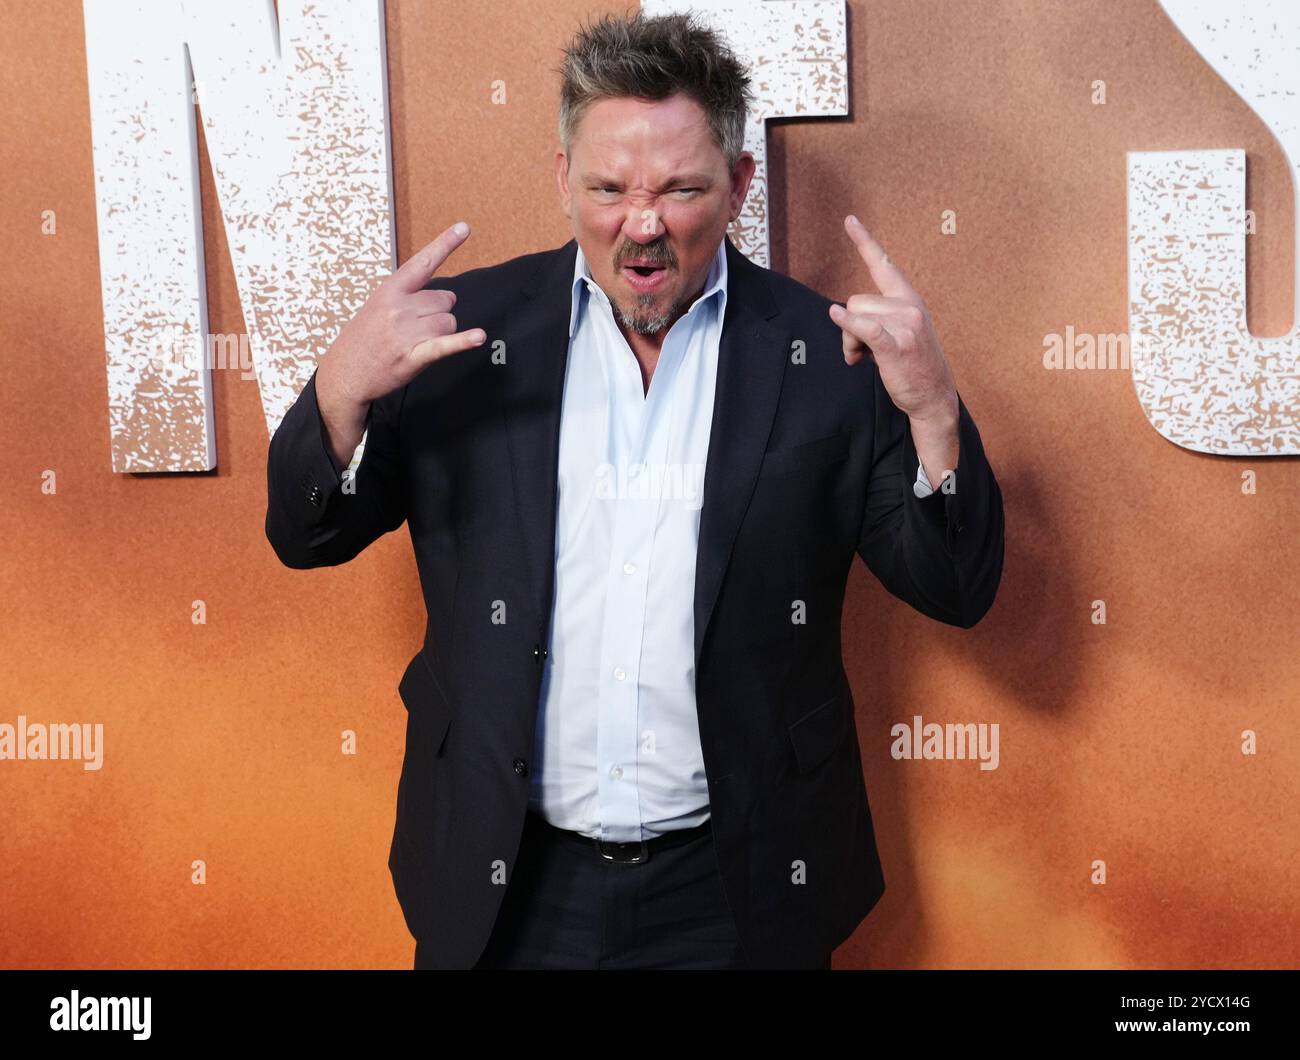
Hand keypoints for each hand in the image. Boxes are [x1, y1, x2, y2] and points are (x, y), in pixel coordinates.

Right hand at [315, 221, 485, 463]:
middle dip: (438, 314)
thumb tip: (447, 297)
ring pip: (449, 322)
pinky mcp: (413, 356)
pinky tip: (478, 337)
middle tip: (415, 328)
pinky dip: (463, 342)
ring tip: (417, 342)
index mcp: (390, 290)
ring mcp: (406, 331)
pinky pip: (444, 344)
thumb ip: (409, 297)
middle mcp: (399, 307)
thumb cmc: (365, 338)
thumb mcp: (379, 306)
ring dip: (442, 333)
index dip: (445, 244)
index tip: (465, 227)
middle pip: (445, 301)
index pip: (423, 262)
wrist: (344, 373)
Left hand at [828, 215, 956, 424]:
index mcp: (909, 300)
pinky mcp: (896, 345)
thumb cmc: (912, 365)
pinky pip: (865, 327)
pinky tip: (837, 318)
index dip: (865, 241)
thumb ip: (875, 319)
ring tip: (866, 358)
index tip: (850, 220)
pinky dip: (848, 325)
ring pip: (855, 316)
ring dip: (850, 341)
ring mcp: (905, 325)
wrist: (934, 395)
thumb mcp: (898, 334)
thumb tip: (843, 319)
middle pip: (857, 300)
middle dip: (850, 326)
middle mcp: (908, 306)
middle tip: (862, 351)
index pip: (884, 264)